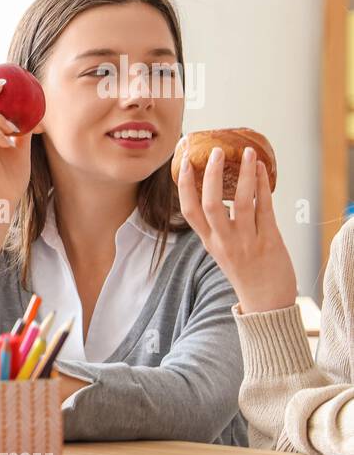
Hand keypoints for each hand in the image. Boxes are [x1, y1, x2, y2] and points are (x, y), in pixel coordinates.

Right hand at [177, 145, 296, 312]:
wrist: (266, 303)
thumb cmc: (246, 274)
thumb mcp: (223, 252)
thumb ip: (220, 228)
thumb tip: (225, 195)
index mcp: (209, 242)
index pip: (188, 210)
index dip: (185, 184)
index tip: (185, 162)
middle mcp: (224, 241)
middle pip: (210, 204)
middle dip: (211, 175)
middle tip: (215, 151)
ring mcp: (246, 242)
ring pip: (242, 203)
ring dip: (244, 174)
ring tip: (247, 152)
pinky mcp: (269, 242)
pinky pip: (265, 209)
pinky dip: (263, 186)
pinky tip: (263, 170)